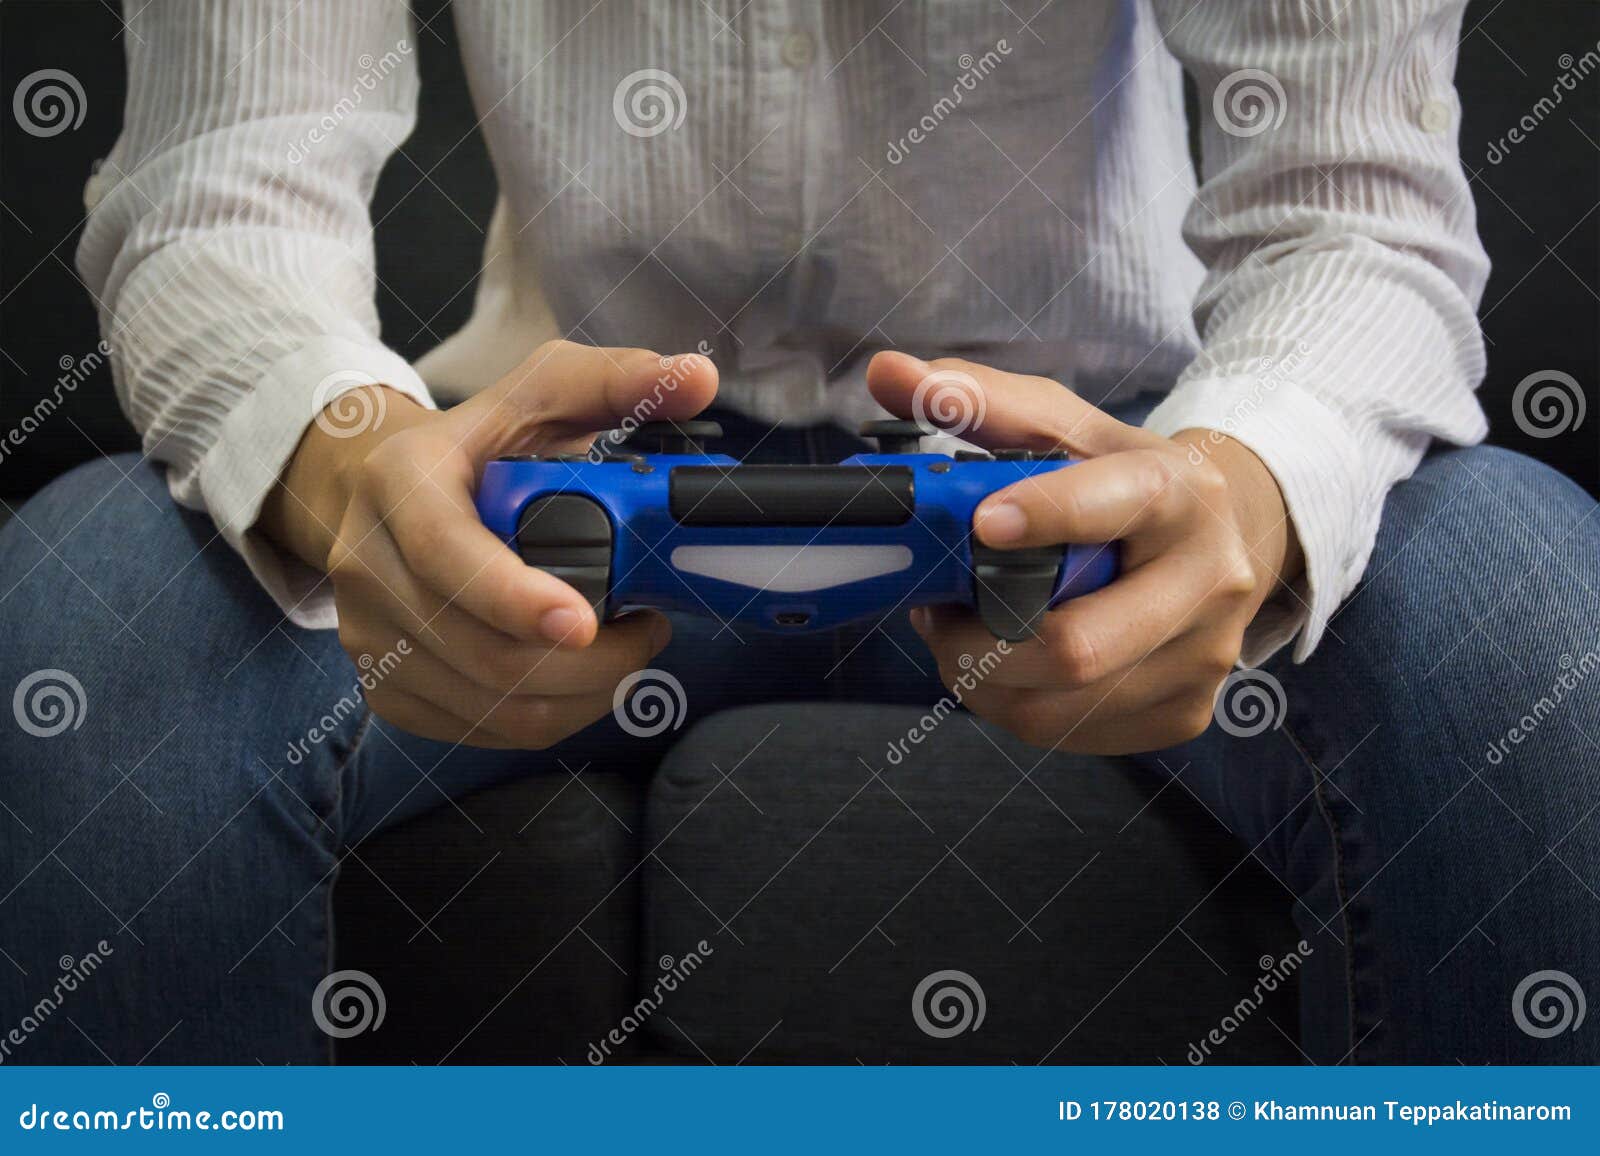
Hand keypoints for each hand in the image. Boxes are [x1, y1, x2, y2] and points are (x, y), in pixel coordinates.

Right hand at [261, 340, 717, 747]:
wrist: (390, 491)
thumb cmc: (483, 444)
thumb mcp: (543, 391)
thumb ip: (619, 380)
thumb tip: (699, 378)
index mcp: (399, 481)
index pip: (445, 554)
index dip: (515, 597)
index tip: (586, 620)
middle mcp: (367, 564)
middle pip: (481, 651)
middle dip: (589, 659)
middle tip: (648, 629)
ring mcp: (369, 636)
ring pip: (491, 703)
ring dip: (582, 692)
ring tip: (625, 650)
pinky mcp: (387, 689)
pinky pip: (482, 730)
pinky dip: (550, 715)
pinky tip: (581, 676)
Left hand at [867, 351, 1302, 754]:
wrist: (1224, 540)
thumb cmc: (1125, 481)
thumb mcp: (1066, 428)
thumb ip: (978, 401)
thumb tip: (890, 374)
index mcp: (1183, 493)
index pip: (1122, 504)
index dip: (1050, 516)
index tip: (982, 523)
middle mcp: (1212, 580)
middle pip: (1080, 645)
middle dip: (983, 641)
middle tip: (939, 615)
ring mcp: (1205, 658)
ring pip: (1063, 706)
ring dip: (984, 680)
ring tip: (966, 638)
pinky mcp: (1187, 714)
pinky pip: (1073, 734)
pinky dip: (1017, 707)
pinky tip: (1009, 668)